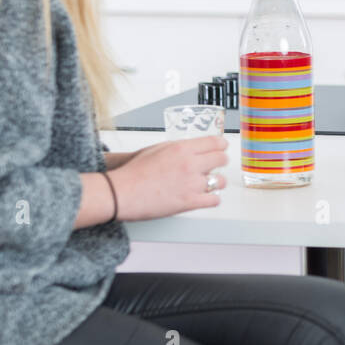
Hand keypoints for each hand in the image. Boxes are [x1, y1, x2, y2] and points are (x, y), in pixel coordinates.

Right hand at [106, 135, 228, 221]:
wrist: (122, 192)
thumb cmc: (134, 172)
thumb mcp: (156, 149)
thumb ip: (178, 149)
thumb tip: (191, 149)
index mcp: (182, 148)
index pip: (214, 142)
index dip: (221, 145)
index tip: (223, 147)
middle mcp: (190, 164)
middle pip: (221, 159)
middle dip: (221, 162)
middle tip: (218, 165)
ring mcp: (192, 184)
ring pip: (221, 181)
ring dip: (218, 182)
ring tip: (211, 184)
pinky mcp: (190, 202)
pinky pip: (214, 200)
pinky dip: (212, 199)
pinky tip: (207, 198)